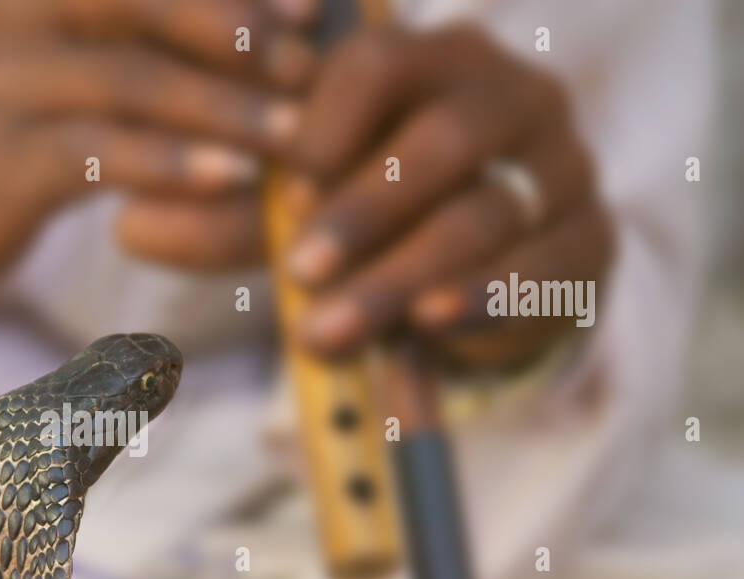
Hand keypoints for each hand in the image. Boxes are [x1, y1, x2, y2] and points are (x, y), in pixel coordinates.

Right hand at [0, 0, 319, 281]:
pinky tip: (227, 178)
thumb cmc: (16, 119)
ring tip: (292, 136)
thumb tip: (268, 34)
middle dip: (234, 28)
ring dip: (219, 106)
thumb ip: (143, 36)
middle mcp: (16, 11)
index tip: (319, 7)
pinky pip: (89, 154)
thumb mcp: (70, 56)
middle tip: (311, 69)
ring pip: (122, 78)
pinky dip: (165, 162)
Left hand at [283, 25, 614, 369]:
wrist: (482, 275)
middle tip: (301, 271)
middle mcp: (515, 96)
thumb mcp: (325, 196)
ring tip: (333, 330)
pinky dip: (480, 298)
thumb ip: (269, 198)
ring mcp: (565, 164)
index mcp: (438, 60)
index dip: (326, 129)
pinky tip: (429, 323)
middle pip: (445, 140)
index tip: (284, 197)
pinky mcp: (592, 238)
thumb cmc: (383, 219)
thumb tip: (175, 222)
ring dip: (401, 276)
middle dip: (365, 211)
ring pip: (486, 213)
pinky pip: (542, 268)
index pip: (379, 65)